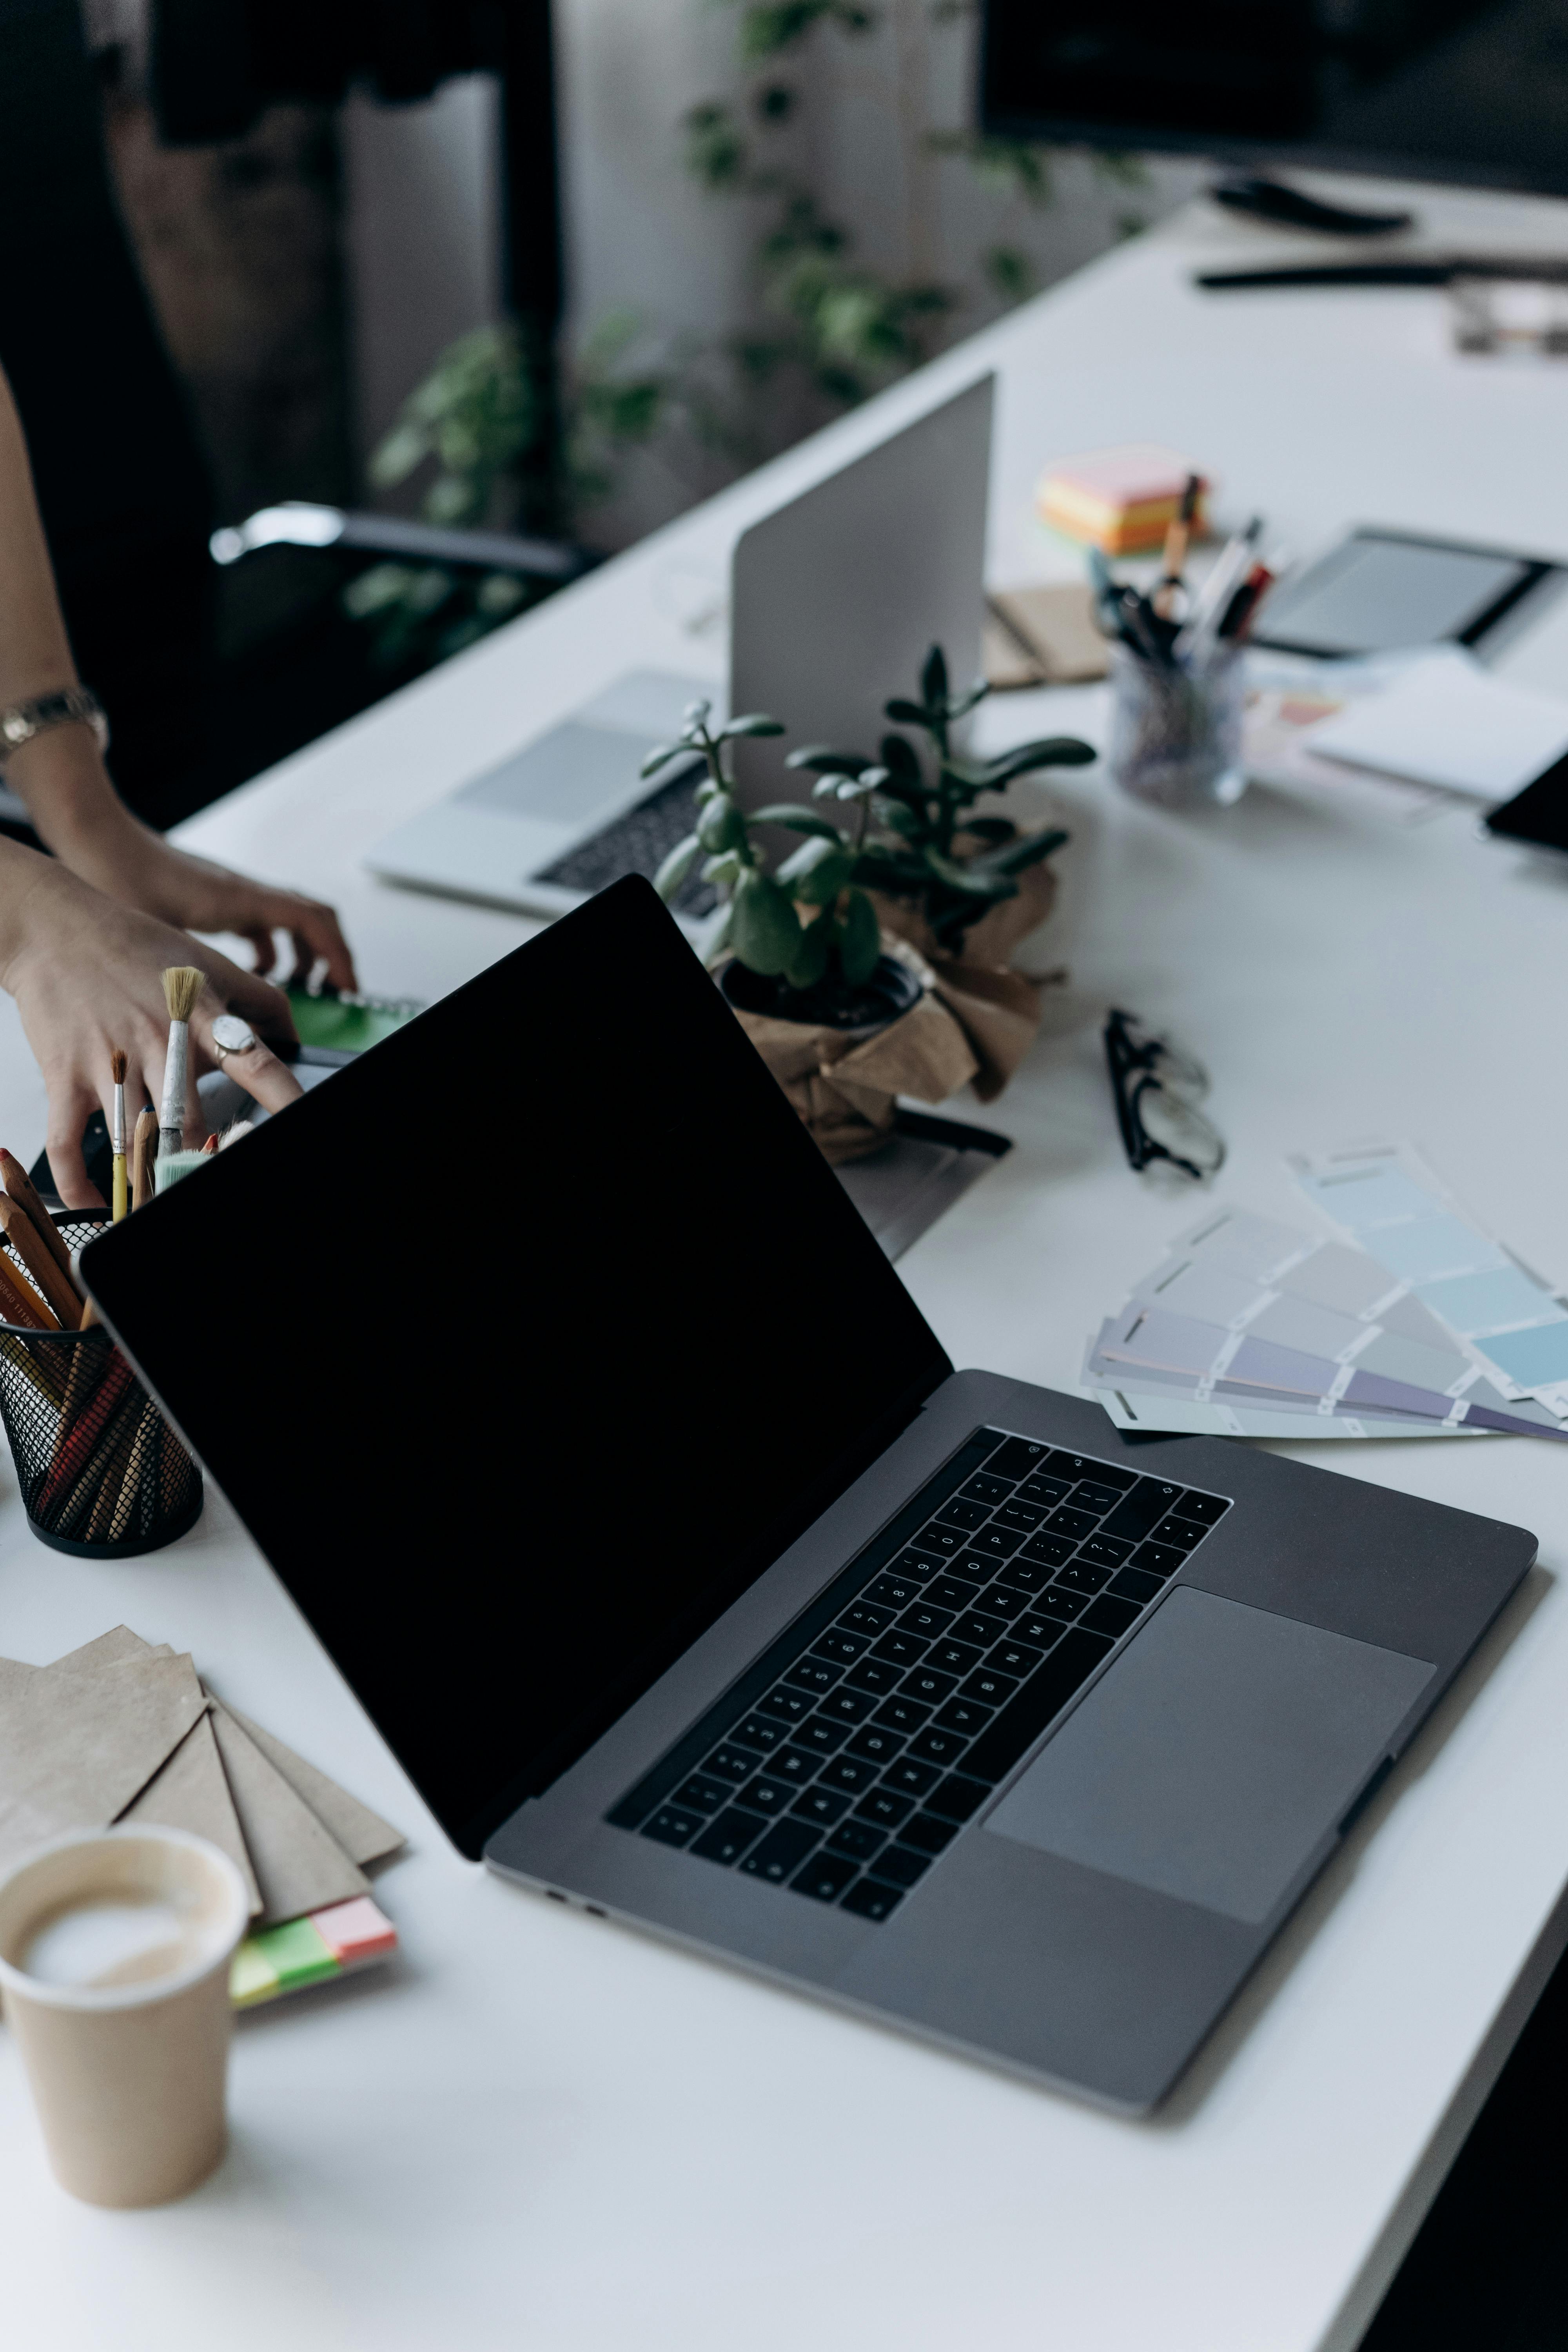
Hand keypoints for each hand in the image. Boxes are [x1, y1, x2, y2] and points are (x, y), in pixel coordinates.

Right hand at [1, 851, 306, 1205]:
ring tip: (163, 1197)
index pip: (254, 1063)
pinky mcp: (65, 1076)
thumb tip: (293, 1039)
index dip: (283, 1099)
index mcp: (199, 1016)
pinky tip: (100, 1202)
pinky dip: (80, 1182)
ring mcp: (109, 1062)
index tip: (299, 1121)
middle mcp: (157, 1042)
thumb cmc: (134, 945)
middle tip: (215, 1163)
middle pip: (191, 1117)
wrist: (55, 929)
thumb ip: (260, 1000)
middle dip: (206, 1153)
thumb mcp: (208, 961)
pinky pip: (69, 1142)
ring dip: (151, 1176)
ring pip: (136, 1139)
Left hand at [3, 727, 356, 990]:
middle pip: (312, 919)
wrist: (93, 835)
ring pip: (289, 920)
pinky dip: (269, 949)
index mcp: (239, 898)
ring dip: (302, 954)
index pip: (312, 921)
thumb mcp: (157, 936)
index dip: (338, 956)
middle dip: (331, 957)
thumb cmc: (118, 873)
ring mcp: (232, 892)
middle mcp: (243, 891)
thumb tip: (211, 1021)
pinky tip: (251, 974)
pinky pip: (261, 922)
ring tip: (299, 989)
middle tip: (335, 992)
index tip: (347, 989)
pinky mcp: (216, 897)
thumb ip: (189, 977)